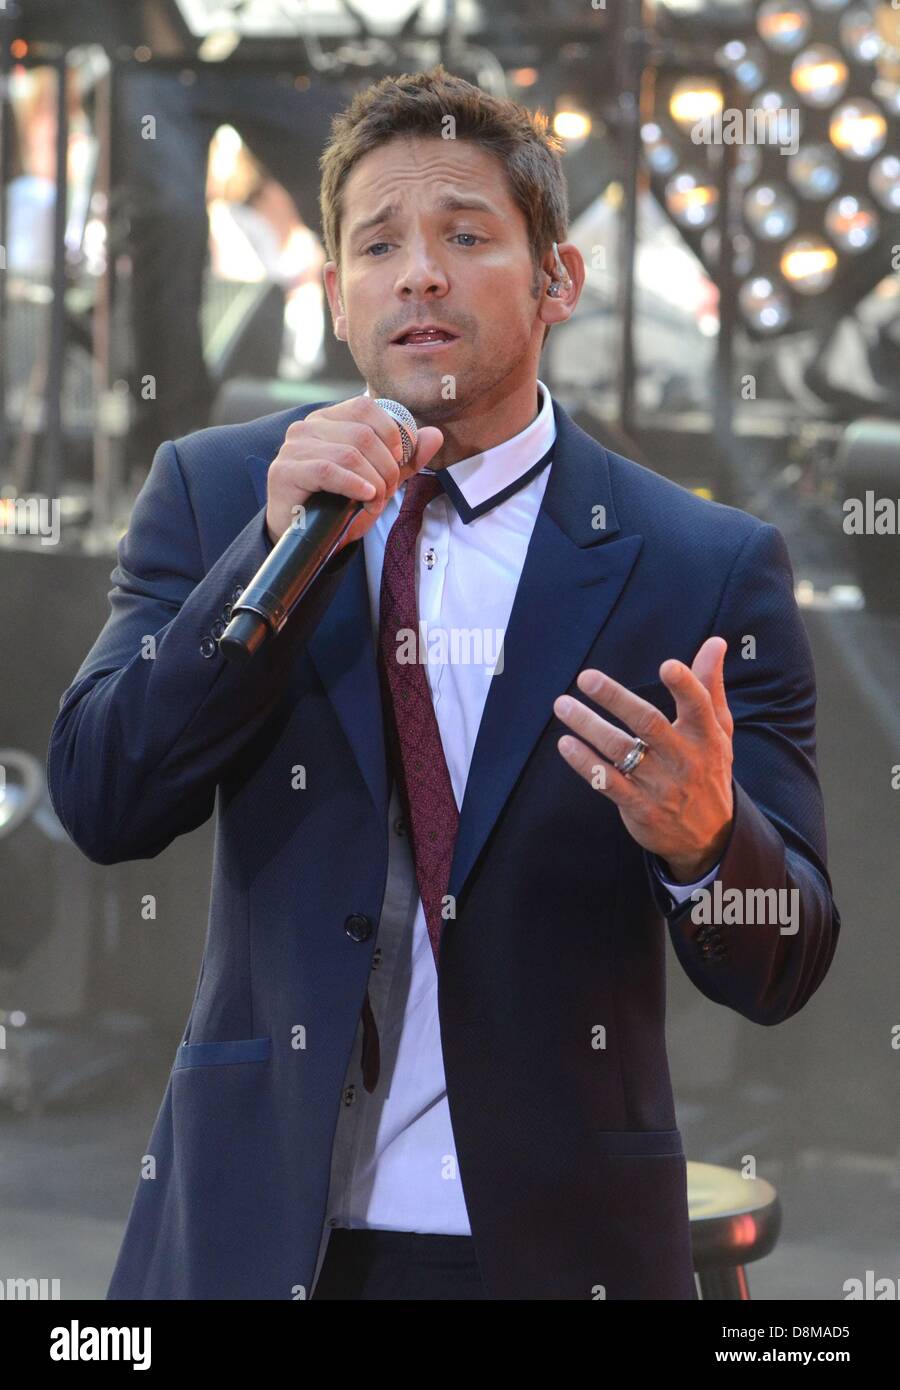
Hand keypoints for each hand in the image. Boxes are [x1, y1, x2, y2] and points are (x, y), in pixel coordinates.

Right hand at [265, 397, 443, 548]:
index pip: (365, 406)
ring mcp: (293, 447)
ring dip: (373, 482)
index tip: (399, 460)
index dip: (391, 432)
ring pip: (350, 453)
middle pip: (363, 433)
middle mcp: (308, 427)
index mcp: (329, 420)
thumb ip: (405, 459)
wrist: (306, 538)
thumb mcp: (378, 481)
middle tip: (388, 492)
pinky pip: (329, 470)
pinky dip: (354, 485)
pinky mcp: (285, 471)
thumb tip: (435, 435)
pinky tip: (365, 497)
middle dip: (386, 467)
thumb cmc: (337, 506)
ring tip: (374, 502)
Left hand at [553, 637, 734, 879]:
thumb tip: (715, 642)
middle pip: (648, 724)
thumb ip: (710, 686)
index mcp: (705, 736)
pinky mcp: (638, 806)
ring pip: (620, 750)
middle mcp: (683, 758)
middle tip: (586, 677)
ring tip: (562, 705)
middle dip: (616, 698)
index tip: (667, 665)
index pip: (698, 707)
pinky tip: (566, 744)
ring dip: (588, 726)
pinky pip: (607, 782)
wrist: (710, 836)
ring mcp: (659, 784)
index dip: (685, 686)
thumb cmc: (709, 770)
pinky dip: (585, 763)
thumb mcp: (719, 730)